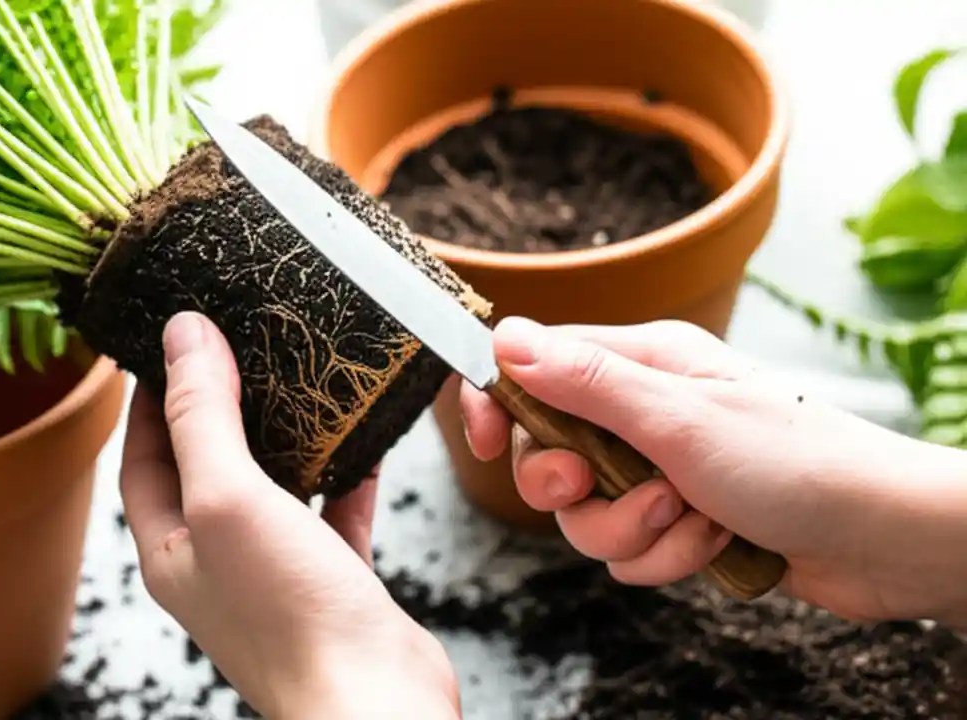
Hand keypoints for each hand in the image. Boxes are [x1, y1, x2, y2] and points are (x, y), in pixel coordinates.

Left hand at [120, 311, 459, 718]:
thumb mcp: (228, 498)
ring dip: (285, 437)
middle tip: (238, 348)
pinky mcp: (334, 581)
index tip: (173, 344)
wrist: (374, 700)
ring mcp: (278, 574)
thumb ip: (201, 417)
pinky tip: (365, 443)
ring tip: (298, 382)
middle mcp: (219, 563)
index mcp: (172, 550)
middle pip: (207, 469)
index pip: (142, 460)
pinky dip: (346, 477)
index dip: (151, 399)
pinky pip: (334, 515)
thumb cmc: (291, 617)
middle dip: (220, 408)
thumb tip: (181, 335)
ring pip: (273, 489)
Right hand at [461, 317, 966, 628]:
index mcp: (639, 364)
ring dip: (631, 530)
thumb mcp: (678, 415)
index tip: (485, 436)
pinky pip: (626, 553)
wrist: (882, 538)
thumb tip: (504, 338)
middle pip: (547, 454)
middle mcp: (641, 414)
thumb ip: (585, 380)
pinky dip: (664, 558)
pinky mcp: (678, 523)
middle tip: (599, 483)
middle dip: (571, 487)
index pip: (533, 369)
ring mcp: (658, 471)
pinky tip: (713, 544)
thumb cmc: (797, 460)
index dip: (498, 403)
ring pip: (585, 515)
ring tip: (691, 518)